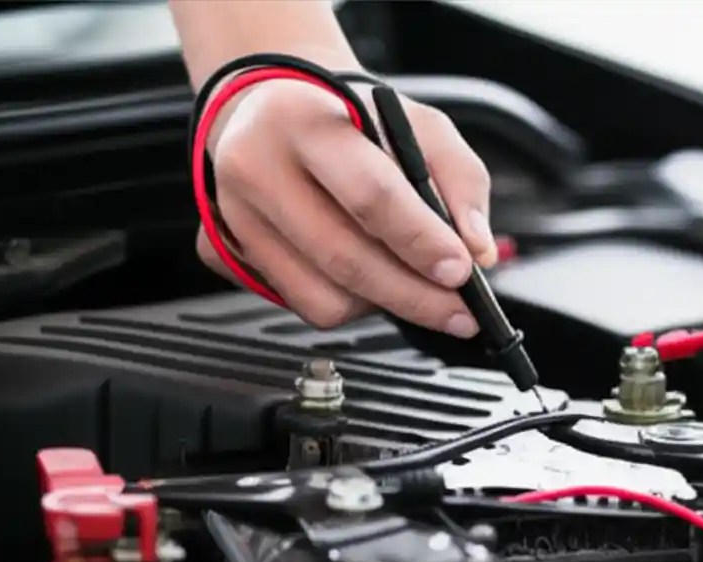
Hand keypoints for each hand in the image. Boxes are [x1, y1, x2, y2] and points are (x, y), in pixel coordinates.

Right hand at [198, 78, 496, 332]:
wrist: (270, 107)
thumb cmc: (346, 116)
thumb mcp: (416, 121)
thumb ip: (459, 179)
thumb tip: (477, 248)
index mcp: (303, 120)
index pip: (369, 194)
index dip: (420, 240)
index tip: (461, 270)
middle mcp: (256, 168)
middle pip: (346, 259)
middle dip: (415, 296)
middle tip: (459, 312)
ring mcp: (234, 216)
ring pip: (325, 297)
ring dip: (384, 304)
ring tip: (412, 285)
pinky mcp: (226, 252)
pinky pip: (302, 305)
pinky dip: (349, 303)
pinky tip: (366, 277)